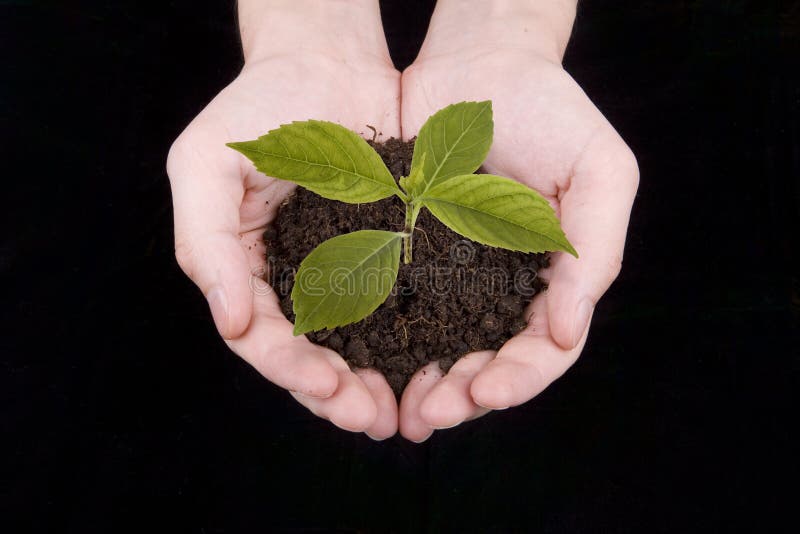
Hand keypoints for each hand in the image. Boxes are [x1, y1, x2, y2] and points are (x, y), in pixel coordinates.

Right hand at [167, 1, 400, 438]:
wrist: (328, 64)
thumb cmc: (259, 107)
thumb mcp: (206, 165)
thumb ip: (206, 245)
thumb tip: (232, 323)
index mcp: (242, 269)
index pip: (260, 336)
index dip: (290, 368)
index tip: (327, 386)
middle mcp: (290, 279)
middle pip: (308, 354)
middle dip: (335, 393)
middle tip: (370, 418)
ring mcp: (340, 270)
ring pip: (353, 345)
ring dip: (371, 382)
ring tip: (397, 412)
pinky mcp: (386, 254)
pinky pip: (395, 306)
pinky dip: (408, 341)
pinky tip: (430, 363)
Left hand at [397, 1, 638, 440]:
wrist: (480, 64)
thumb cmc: (552, 110)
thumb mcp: (599, 170)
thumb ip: (595, 251)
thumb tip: (567, 333)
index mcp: (555, 280)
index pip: (545, 350)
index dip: (518, 379)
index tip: (483, 392)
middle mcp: (503, 290)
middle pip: (488, 364)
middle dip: (461, 396)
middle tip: (428, 415)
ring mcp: (452, 277)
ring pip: (438, 349)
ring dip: (418, 385)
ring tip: (392, 411)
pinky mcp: (404, 254)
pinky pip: (391, 307)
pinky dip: (380, 342)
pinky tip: (358, 364)